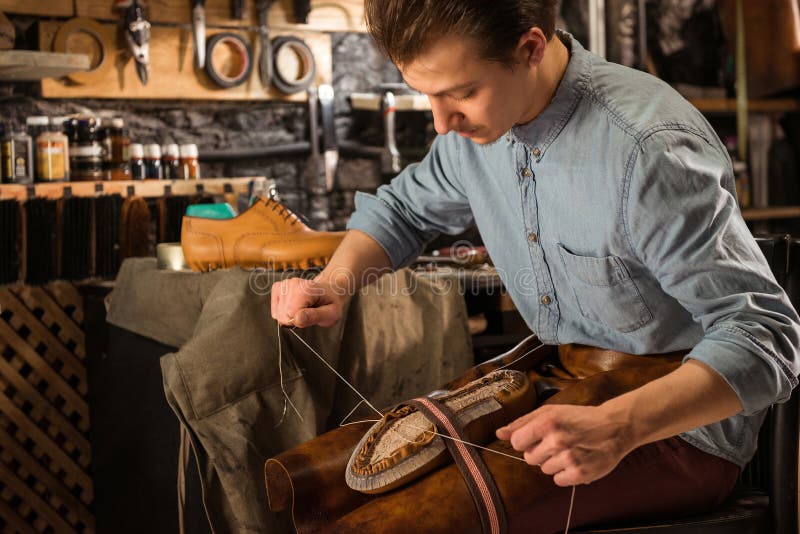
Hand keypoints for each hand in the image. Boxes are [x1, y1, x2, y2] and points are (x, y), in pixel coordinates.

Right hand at [270, 277, 348, 327]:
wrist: (329, 292)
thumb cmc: (330, 303)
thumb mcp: (331, 314)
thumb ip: (315, 316)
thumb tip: (297, 319)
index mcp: (307, 288)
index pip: (291, 314)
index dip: (300, 321)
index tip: (312, 315)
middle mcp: (293, 283)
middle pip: (283, 314)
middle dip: (294, 319)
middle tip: (308, 312)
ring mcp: (284, 284)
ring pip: (278, 313)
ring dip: (289, 316)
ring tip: (303, 308)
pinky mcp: (278, 287)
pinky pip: (274, 309)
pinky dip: (283, 312)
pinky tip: (294, 307)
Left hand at [495, 404, 633, 485]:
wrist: (614, 427)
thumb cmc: (579, 418)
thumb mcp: (550, 412)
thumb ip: (522, 422)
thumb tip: (499, 433)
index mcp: (546, 422)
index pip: (517, 442)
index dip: (525, 441)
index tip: (536, 438)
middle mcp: (557, 440)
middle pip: (529, 458)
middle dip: (540, 452)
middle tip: (558, 443)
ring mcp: (569, 458)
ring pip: (544, 470)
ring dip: (554, 462)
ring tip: (570, 450)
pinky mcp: (580, 473)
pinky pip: (558, 481)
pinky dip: (565, 474)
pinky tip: (576, 461)